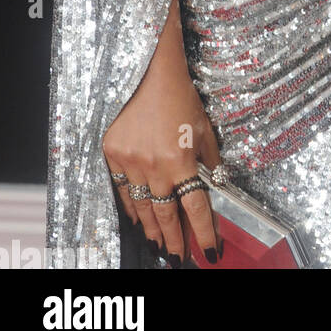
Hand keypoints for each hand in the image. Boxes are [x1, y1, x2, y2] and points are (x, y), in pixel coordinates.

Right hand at [102, 0, 222, 267]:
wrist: (150, 72)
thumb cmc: (181, 96)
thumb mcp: (204, 126)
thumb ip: (211, 157)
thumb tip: (216, 180)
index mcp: (182, 161)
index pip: (196, 208)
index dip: (203, 233)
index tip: (209, 251)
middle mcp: (156, 167)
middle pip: (167, 216)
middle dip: (175, 241)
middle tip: (180, 258)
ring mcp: (131, 163)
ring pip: (142, 208)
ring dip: (152, 230)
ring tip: (160, 245)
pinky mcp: (113, 155)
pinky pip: (122, 190)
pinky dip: (131, 207)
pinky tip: (138, 219)